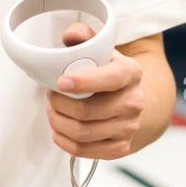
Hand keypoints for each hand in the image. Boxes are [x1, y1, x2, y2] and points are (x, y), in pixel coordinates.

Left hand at [45, 24, 145, 159]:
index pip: (110, 78)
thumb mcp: (99, 48)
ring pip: (82, 132)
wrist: (129, 99)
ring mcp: (129, 127)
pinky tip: (59, 128)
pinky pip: (83, 150)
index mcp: (131, 72)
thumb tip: (70, 36)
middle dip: (60, 105)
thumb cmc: (107, 72)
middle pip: (88, 111)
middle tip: (50, 97)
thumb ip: (82, 36)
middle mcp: (135, 101)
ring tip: (52, 111)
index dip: (83, 81)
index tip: (60, 82)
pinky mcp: (120, 148)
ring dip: (58, 122)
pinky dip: (63, 140)